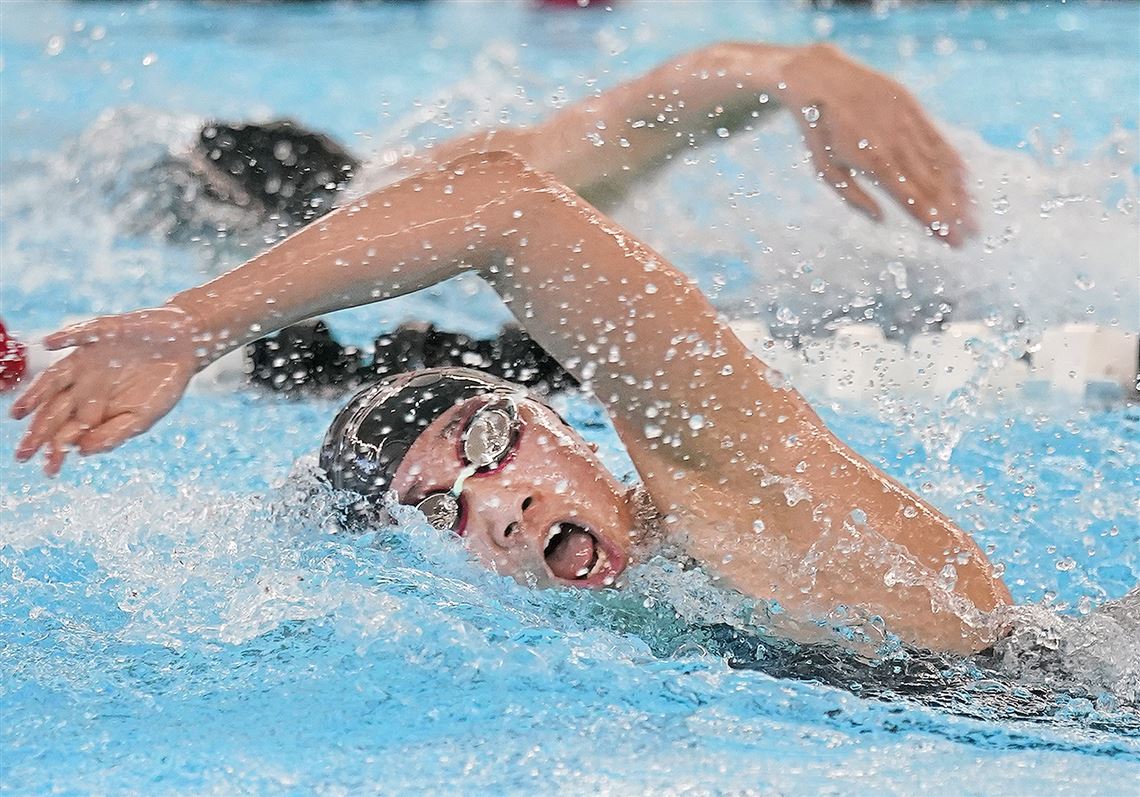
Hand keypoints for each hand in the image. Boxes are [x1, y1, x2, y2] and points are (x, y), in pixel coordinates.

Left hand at [10, 307, 201, 474]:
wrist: (184, 347)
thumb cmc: (163, 384)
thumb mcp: (143, 417)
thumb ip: (114, 433)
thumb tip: (82, 451)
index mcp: (94, 408)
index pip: (67, 431)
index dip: (57, 450)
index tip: (50, 469)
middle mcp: (84, 385)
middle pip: (54, 409)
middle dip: (39, 432)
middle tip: (24, 454)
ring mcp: (88, 360)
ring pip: (55, 377)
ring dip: (36, 392)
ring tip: (19, 411)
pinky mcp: (100, 334)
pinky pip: (79, 335)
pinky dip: (65, 338)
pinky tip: (49, 344)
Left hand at [779, 43, 975, 245]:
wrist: (822, 79)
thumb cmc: (819, 132)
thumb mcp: (826, 169)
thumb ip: (854, 197)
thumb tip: (882, 219)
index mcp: (874, 163)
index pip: (913, 201)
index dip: (935, 224)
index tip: (952, 243)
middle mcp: (896, 144)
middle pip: (933, 187)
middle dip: (955, 215)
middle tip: (971, 237)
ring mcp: (908, 124)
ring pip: (941, 164)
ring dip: (960, 194)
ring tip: (974, 216)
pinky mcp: (914, 109)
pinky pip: (939, 140)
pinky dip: (954, 162)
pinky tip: (967, 181)